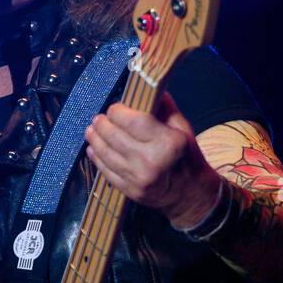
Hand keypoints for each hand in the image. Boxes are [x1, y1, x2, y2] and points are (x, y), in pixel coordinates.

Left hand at [84, 90, 224, 229]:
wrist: (190, 195)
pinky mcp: (128, 190)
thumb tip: (146, 87)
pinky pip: (105, 170)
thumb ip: (164, 107)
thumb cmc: (186, 157)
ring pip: (105, 153)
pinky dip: (96, 157)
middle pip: (114, 136)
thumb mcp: (183, 129)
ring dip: (94, 139)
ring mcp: (138, 178)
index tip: (114, 108)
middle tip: (99, 118)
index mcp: (167, 143)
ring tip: (91, 130)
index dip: (117, 112)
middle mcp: (151, 161)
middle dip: (102, 124)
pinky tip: (93, 148)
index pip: (132, 121)